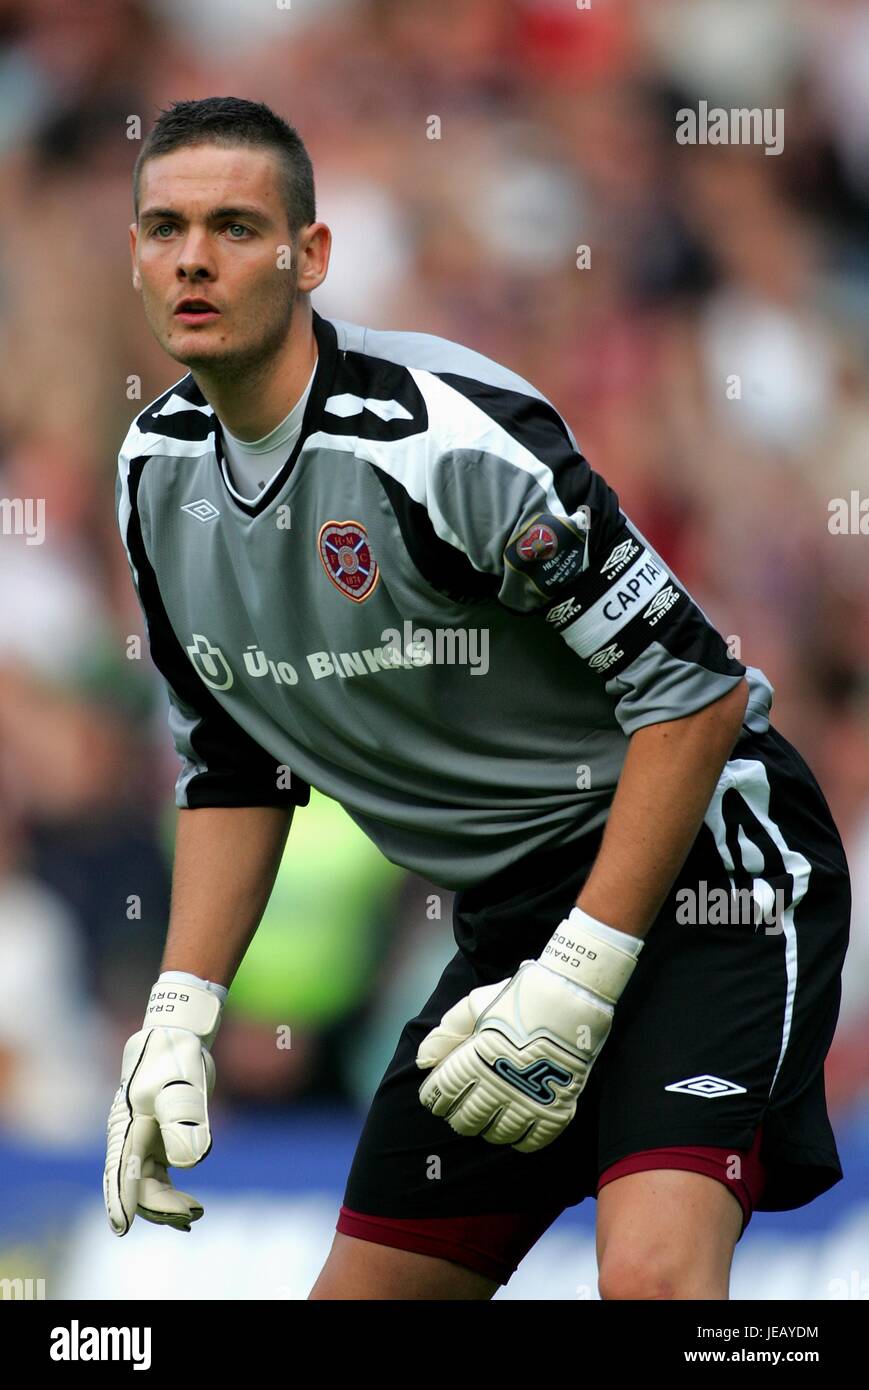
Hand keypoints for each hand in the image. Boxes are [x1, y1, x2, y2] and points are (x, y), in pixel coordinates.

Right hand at [103, 980, 222, 1234]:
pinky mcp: (158, 1145)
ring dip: (167, 1205)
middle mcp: (129, 1140)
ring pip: (148, 1188)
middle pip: (137, 1185)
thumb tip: (190, 1163)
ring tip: (195, 1215)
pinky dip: (171, 1197)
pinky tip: (189, 1213)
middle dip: (160, 1206)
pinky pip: (159, 1181)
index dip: (120, 1199)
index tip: (121, 1228)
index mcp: (127, 1126)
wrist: (178, 1040)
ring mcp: (142, 1145)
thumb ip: (185, 1121)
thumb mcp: (183, 1086)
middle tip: (193, 1213)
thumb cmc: (175, 1059)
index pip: (120, 1169)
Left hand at [416, 908, 640, 1152]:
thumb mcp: (474, 1004)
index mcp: (473, 1060)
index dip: (434, 1100)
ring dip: (487, 1130)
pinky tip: (515, 1132)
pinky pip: (532, 1141)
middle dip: (458, 1118)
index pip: (442, 1094)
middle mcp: (497, 1087)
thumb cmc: (519, 998)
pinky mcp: (555, 1110)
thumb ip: (445, 1033)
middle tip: (460, 1113)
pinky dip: (520, 1141)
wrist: (571, 998)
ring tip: (487, 1121)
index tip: (435, 1099)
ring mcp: (527, 1102)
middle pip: (466, 1120)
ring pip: (497, 1134)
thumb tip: (423, 1062)